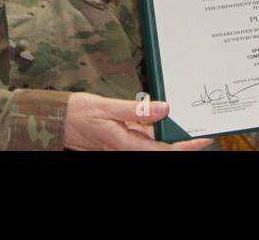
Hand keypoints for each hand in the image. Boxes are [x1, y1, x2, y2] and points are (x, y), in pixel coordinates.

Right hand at [63, 92, 213, 150]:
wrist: (56, 120)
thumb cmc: (78, 113)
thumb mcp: (107, 107)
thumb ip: (135, 109)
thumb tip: (164, 108)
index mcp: (125, 144)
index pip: (163, 151)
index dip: (185, 147)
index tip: (203, 140)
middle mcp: (126, 148)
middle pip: (160, 148)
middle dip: (180, 139)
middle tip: (200, 127)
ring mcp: (124, 144)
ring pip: (152, 142)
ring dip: (167, 132)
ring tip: (186, 120)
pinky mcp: (121, 139)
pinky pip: (141, 136)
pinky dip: (153, 127)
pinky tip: (160, 114)